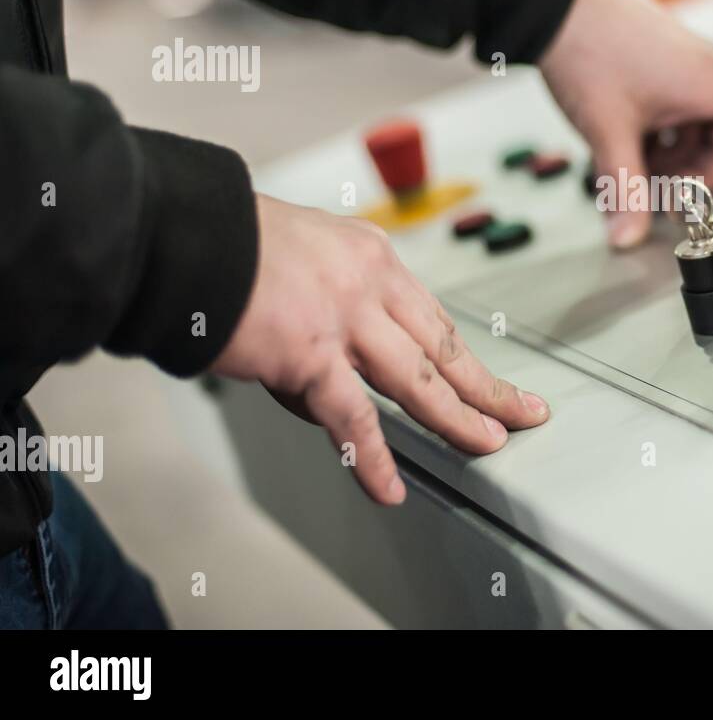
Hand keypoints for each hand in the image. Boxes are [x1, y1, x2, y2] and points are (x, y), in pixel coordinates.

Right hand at [212, 195, 548, 504]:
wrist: (181, 234)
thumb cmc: (226, 245)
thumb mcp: (302, 256)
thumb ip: (330, 305)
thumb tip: (330, 380)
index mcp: (370, 256)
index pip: (431, 316)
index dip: (464, 354)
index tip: (489, 377)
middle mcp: (369, 281)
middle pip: (443, 345)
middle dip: (486, 385)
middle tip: (522, 411)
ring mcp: (344, 317)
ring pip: (418, 379)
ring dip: (456, 417)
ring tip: (485, 444)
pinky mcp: (310, 353)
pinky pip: (353, 418)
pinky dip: (371, 458)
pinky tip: (388, 487)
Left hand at [539, 0, 712, 247]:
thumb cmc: (587, 45)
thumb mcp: (607, 129)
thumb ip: (623, 189)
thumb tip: (627, 239)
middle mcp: (711, 74)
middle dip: (700, 171)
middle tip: (655, 181)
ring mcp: (688, 71)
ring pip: (705, 131)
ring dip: (676, 155)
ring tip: (631, 153)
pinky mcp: (666, 69)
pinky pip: (683, 115)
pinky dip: (663, 136)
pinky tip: (627, 134)